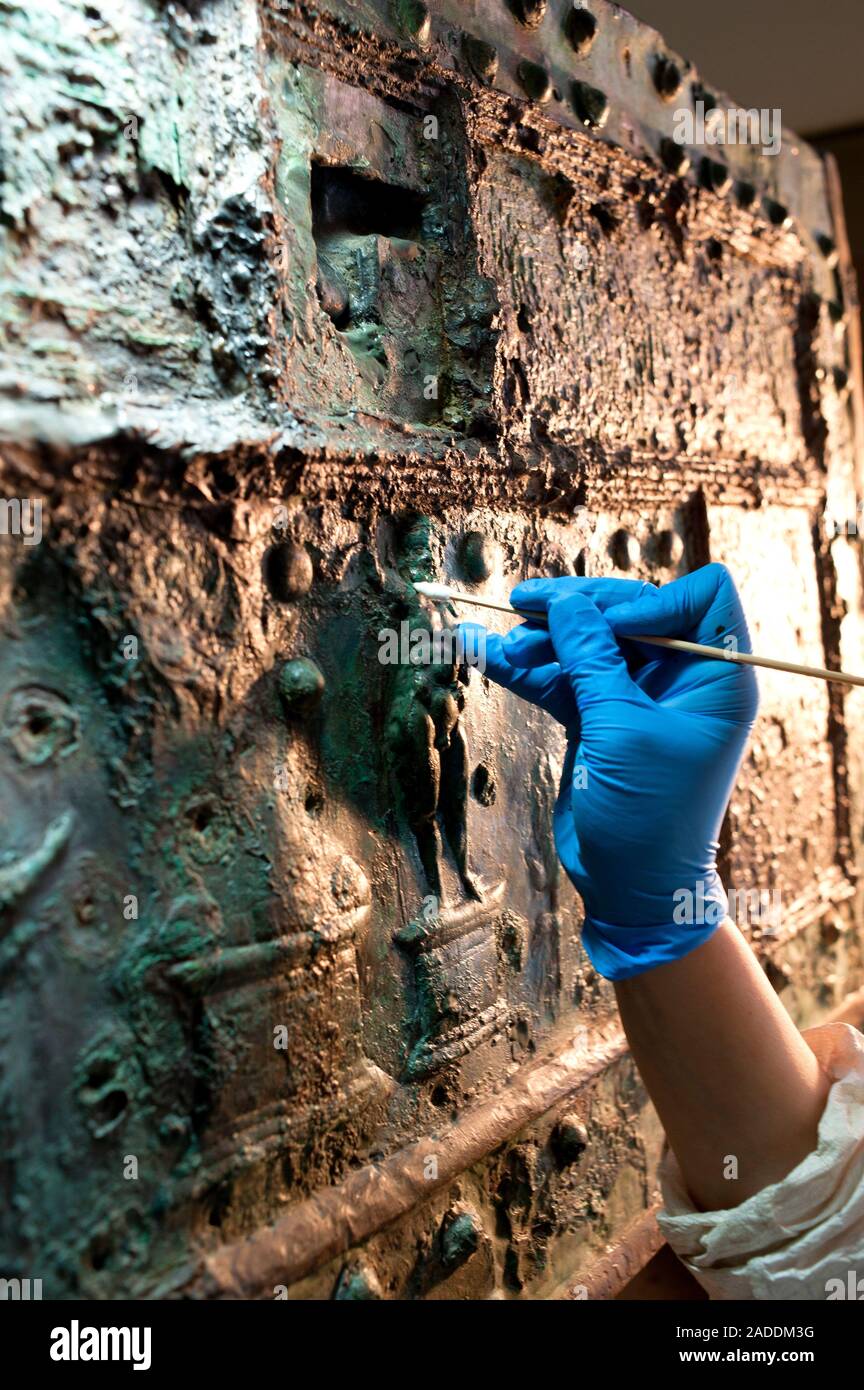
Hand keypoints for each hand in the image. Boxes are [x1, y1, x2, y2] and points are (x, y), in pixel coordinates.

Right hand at [458, 564, 758, 978]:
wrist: (631, 888)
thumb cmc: (649, 815)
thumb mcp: (620, 730)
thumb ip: (592, 660)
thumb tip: (564, 603)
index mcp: (716, 676)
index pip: (702, 597)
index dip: (652, 600)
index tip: (605, 626)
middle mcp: (682, 679)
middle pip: (630, 614)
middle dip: (576, 611)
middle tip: (522, 605)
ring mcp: (638, 698)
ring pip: (589, 644)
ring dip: (541, 641)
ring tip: (497, 645)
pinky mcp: (600, 719)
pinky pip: (564, 678)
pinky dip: (528, 670)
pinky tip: (484, 654)